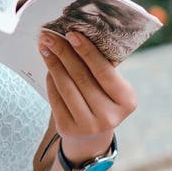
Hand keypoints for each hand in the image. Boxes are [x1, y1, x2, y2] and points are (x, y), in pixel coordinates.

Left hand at [38, 30, 135, 160]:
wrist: (92, 137)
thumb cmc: (102, 101)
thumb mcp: (111, 88)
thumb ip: (100, 68)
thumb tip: (75, 36)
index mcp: (126, 101)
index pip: (104, 71)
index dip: (86, 51)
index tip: (71, 33)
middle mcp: (109, 116)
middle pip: (81, 77)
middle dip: (64, 53)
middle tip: (50, 36)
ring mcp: (88, 125)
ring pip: (66, 86)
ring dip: (53, 63)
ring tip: (45, 47)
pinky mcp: (68, 129)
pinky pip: (55, 97)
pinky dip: (50, 79)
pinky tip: (47, 66)